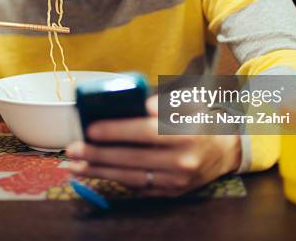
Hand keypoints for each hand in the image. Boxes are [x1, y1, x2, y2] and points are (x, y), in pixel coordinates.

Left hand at [65, 96, 241, 196]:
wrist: (223, 151)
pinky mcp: (170, 193)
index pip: (146, 133)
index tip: (91, 128)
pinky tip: (93, 171)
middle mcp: (182, 161)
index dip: (117, 131)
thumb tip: (146, 105)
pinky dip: (113, 180)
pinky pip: (137, 187)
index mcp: (186, 134)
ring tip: (74, 165)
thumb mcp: (190, 104)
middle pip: (133, 159)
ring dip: (99, 171)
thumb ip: (169, 101)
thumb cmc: (199, 122)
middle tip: (73, 149)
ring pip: (131, 177)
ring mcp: (176, 181)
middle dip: (99, 154)